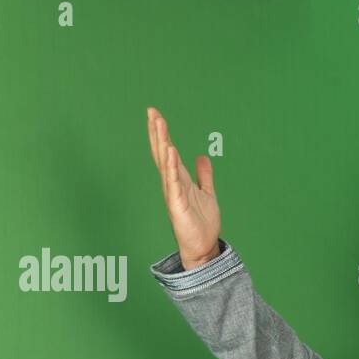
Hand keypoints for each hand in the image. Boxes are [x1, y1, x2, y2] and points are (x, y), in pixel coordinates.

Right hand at [146, 106, 221, 268]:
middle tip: (151, 111)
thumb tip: (202, 157)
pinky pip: (173, 182)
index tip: (155, 114)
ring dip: (162, 143)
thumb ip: (204, 175)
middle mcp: (172, 183)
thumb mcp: (207, 193)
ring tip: (159, 124)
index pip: (168, 151)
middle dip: (157, 132)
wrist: (203, 247)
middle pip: (162, 152)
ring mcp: (173, 192)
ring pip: (165, 163)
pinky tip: (171, 151)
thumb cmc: (202, 223)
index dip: (162, 133)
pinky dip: (172, 166)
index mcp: (179, 179)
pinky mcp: (177, 204)